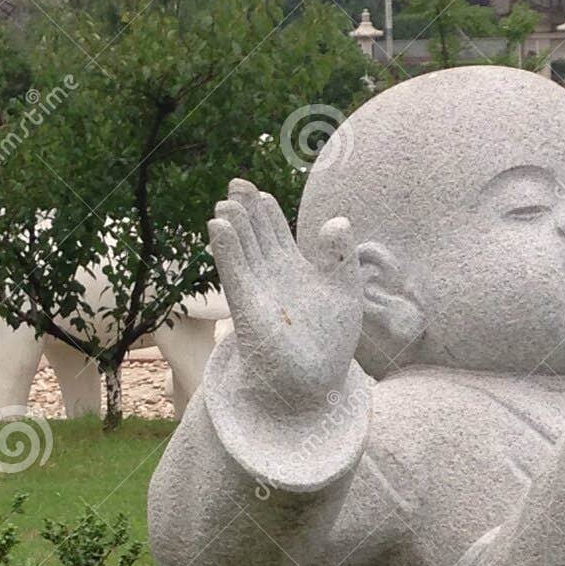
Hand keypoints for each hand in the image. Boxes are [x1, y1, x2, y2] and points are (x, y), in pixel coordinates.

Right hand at [208, 178, 361, 412]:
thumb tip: (338, 220)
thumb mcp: (344, 291)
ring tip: (226, 203)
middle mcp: (270, 275)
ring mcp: (257, 289)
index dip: (264, 208)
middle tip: (235, 184)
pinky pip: (234, 273)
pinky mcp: (248, 307)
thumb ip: (341, 256)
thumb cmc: (331, 340)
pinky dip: (227, 251)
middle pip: (253, 233)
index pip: (273, 228)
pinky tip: (219, 228)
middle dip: (244, 210)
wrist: (317, 381)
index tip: (257, 191)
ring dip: (233, 226)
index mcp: (292, 266)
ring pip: (241, 250)